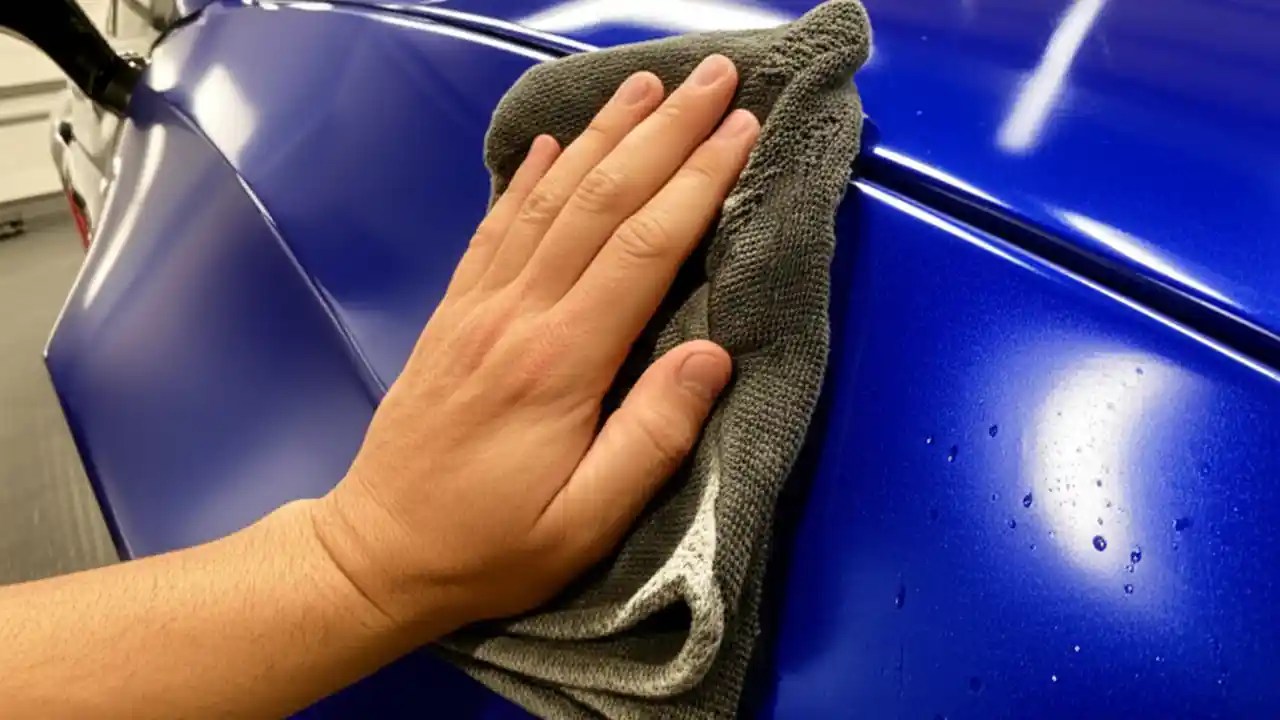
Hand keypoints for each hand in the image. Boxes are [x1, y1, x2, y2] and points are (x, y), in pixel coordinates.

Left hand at [310, 55, 759, 637]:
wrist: (378, 553)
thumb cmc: (492, 546)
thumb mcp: (587, 521)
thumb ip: (654, 436)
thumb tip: (716, 353)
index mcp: (560, 363)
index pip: (642, 247)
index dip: (697, 181)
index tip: (743, 129)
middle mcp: (517, 315)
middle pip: (599, 201)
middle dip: (663, 132)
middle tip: (715, 78)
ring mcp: (477, 306)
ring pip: (547, 199)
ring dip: (601, 135)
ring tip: (645, 84)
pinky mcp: (453, 312)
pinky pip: (494, 228)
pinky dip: (526, 178)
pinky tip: (549, 144)